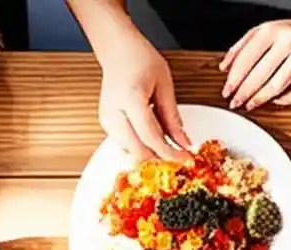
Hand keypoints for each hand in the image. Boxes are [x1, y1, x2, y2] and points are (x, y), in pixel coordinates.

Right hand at [97, 29, 191, 160]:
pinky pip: (125, 144)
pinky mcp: (106, 123)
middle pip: (138, 150)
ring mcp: (107, 119)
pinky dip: (142, 146)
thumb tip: (183, 142)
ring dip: (151, 154)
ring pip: (130, 151)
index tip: (185, 158)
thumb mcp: (164, 85)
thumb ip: (172, 117)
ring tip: (168, 146)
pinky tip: (154, 139)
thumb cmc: (138, 59)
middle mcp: (114, 112)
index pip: (150, 137)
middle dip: (161, 157)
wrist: (117, 51)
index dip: (169, 152)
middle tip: (179, 155)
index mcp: (130, 99)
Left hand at [220, 13, 290, 110]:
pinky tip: (276, 100)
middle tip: (236, 102)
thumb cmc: (288, 32)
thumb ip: (241, 47)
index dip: (234, 78)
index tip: (227, 91)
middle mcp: (288, 40)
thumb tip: (224, 68)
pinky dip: (286, 98)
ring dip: (262, 98)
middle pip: (261, 73)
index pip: (247, 58)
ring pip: (278, 83)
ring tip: (251, 104)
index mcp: (270, 31)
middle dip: (245, 92)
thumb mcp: (262, 31)